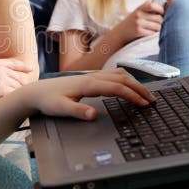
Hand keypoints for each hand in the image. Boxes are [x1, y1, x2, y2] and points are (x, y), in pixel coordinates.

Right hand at [0, 58, 34, 98]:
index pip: (13, 64)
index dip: (23, 66)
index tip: (30, 67)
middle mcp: (1, 69)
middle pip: (20, 75)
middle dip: (26, 79)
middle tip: (33, 84)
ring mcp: (2, 78)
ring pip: (20, 84)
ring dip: (24, 89)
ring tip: (30, 94)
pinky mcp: (1, 88)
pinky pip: (14, 92)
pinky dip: (19, 96)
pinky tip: (22, 100)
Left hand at [27, 69, 154, 120]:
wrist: (36, 92)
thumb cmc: (48, 101)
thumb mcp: (61, 109)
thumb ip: (78, 111)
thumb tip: (93, 115)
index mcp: (88, 84)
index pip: (117, 88)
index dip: (133, 96)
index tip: (145, 105)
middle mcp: (91, 77)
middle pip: (122, 78)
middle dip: (139, 88)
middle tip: (153, 100)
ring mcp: (91, 75)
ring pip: (119, 74)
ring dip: (134, 82)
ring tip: (145, 94)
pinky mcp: (89, 77)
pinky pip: (112, 74)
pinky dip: (126, 79)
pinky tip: (129, 86)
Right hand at [114, 1, 164, 44]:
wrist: (120, 33)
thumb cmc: (133, 22)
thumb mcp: (138, 13)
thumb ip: (150, 10)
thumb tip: (168, 9)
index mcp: (140, 8)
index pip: (152, 5)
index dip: (160, 9)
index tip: (163, 13)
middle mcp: (138, 14)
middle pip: (159, 18)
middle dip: (161, 22)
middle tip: (159, 24)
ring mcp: (138, 23)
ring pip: (158, 26)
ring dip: (158, 29)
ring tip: (154, 29)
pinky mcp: (138, 31)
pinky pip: (152, 33)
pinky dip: (153, 34)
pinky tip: (149, 33)